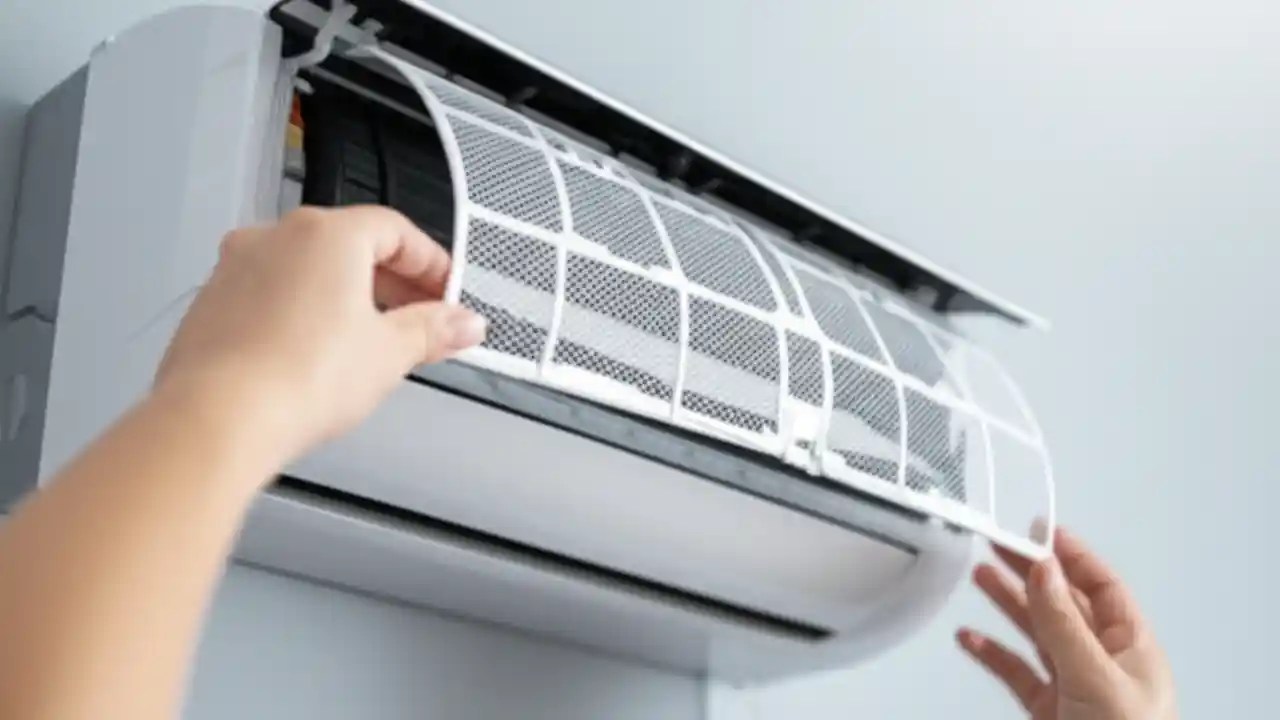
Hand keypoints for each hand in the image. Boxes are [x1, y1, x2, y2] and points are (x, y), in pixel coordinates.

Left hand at [154, 205, 485, 471]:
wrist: (218, 419)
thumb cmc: (295, 377)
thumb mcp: (389, 353)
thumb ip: (432, 329)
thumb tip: (460, 323)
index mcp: (326, 233)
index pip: (396, 231)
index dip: (431, 264)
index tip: (447, 294)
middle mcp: (275, 239)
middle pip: (351, 247)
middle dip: (393, 286)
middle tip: (421, 323)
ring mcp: (237, 269)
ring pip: (308, 273)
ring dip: (346, 300)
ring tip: (372, 347)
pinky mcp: (213, 305)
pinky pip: (273, 298)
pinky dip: (304, 316)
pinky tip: (320, 358)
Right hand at [958, 528, 1176, 719]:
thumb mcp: (1095, 678)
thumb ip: (1064, 623)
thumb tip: (1045, 569)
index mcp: (1132, 649)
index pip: (1102, 587)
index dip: (1072, 556)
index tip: (1039, 529)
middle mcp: (1104, 663)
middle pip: (1063, 605)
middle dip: (1030, 573)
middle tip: (996, 544)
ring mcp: (1074, 688)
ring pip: (1036, 635)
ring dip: (1007, 605)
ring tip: (979, 576)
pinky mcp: (1048, 713)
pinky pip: (1016, 674)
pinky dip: (991, 654)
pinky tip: (970, 638)